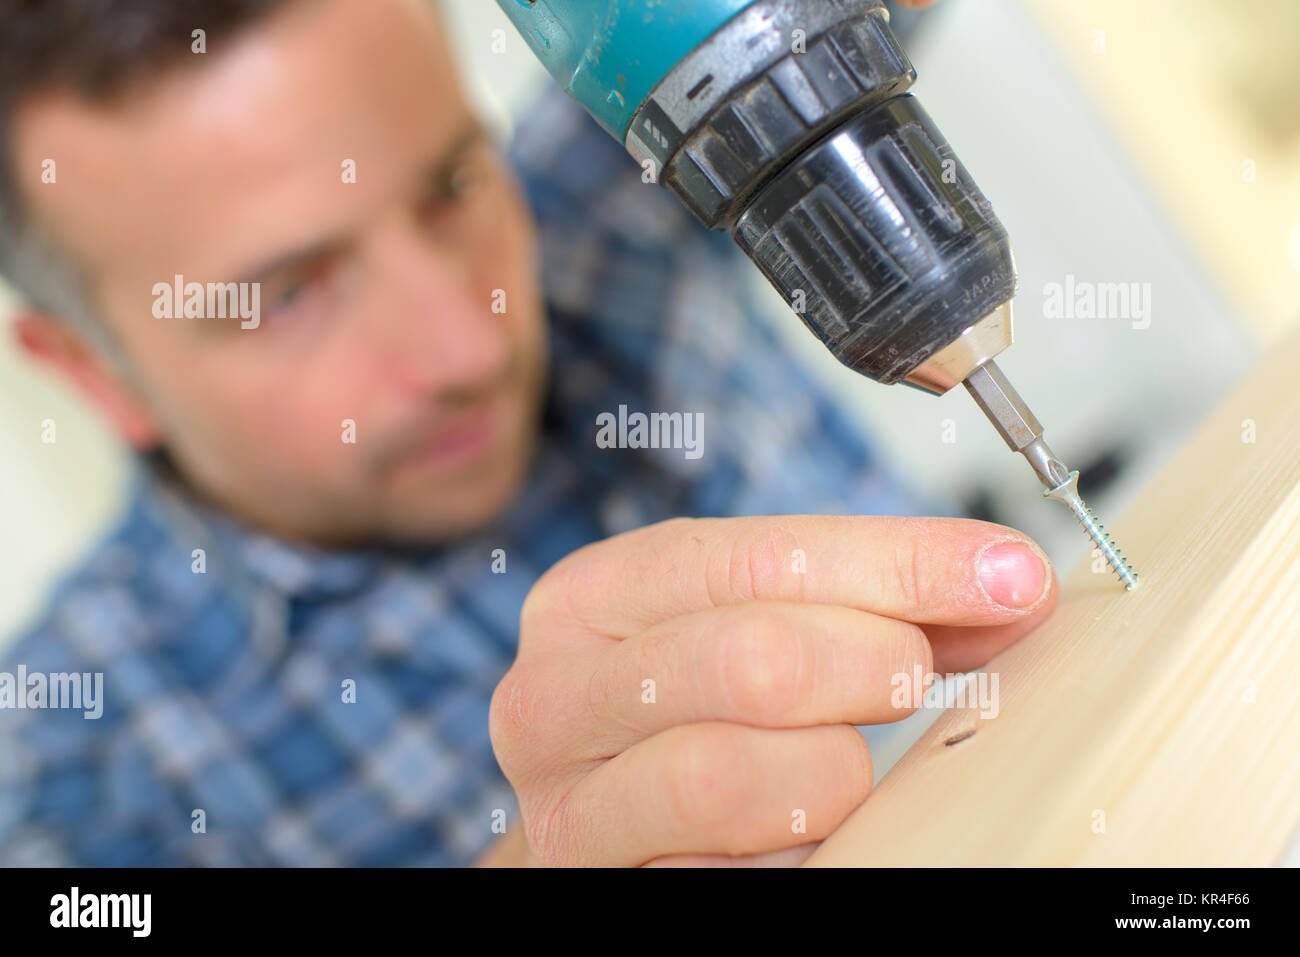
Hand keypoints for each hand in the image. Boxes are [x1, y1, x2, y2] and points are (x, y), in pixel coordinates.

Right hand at [489, 515, 1055, 865]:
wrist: (604, 817)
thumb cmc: (688, 712)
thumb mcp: (747, 624)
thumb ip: (862, 600)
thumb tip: (1010, 583)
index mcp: (592, 597)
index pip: (761, 558)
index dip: (900, 564)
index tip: (1011, 577)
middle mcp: (555, 696)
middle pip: (756, 660)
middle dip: (875, 667)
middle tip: (911, 683)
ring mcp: (566, 806)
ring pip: (737, 776)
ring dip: (832, 775)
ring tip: (836, 771)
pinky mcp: (597, 883)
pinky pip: (733, 870)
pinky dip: (797, 850)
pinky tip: (805, 831)